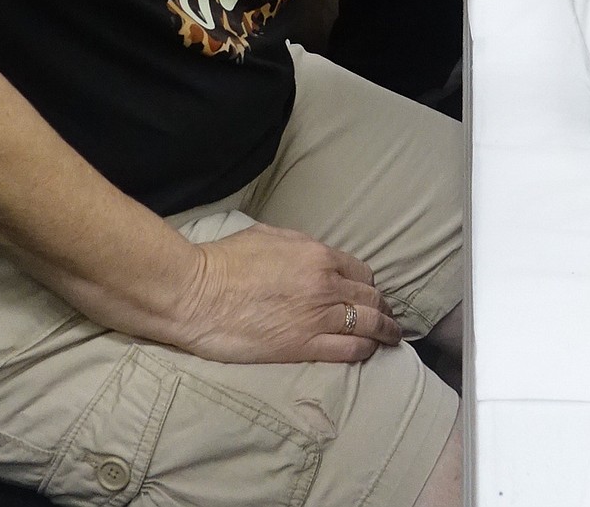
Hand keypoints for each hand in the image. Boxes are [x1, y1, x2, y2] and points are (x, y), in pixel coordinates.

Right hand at [173, 221, 400, 363]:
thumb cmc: (225, 261)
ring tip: (392, 337)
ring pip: (368, 324)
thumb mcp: (270, 237)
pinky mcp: (303, 346)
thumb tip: (310, 254)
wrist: (198, 294)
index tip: (368, 292)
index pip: (361, 271)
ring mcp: (317, 317)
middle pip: (370, 297)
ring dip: (384, 330)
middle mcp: (326, 284)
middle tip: (388, 316)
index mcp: (318, 255)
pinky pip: (348, 350)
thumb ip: (299, 245)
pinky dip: (365, 350)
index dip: (368, 283)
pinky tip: (370, 352)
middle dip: (382, 307)